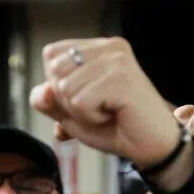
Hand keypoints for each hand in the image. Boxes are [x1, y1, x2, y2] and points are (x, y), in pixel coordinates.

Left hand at [30, 37, 180, 167]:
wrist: (149, 146)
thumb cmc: (113, 126)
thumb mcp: (69, 113)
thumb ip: (47, 100)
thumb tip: (44, 92)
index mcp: (98, 47)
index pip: (51, 55)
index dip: (58, 85)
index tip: (88, 97)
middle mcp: (109, 47)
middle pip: (55, 71)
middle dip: (68, 99)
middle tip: (99, 107)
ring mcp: (117, 60)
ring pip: (65, 88)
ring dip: (81, 111)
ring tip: (108, 111)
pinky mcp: (121, 79)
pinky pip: (79, 102)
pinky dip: (91, 118)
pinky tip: (114, 115)